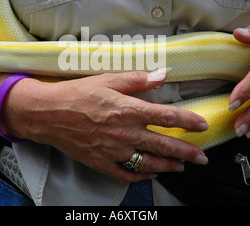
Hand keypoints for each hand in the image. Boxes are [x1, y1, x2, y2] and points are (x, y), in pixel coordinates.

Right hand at [3, 70, 208, 182]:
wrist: (48, 113)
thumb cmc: (77, 94)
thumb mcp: (108, 79)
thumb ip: (138, 79)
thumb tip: (162, 74)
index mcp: (127, 110)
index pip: (167, 117)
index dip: (188, 122)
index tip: (201, 126)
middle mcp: (124, 133)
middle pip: (164, 145)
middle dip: (187, 152)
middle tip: (201, 156)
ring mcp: (113, 150)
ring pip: (149, 163)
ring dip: (169, 166)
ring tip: (181, 167)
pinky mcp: (101, 162)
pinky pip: (127, 174)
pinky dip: (142, 176)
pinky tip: (150, 172)